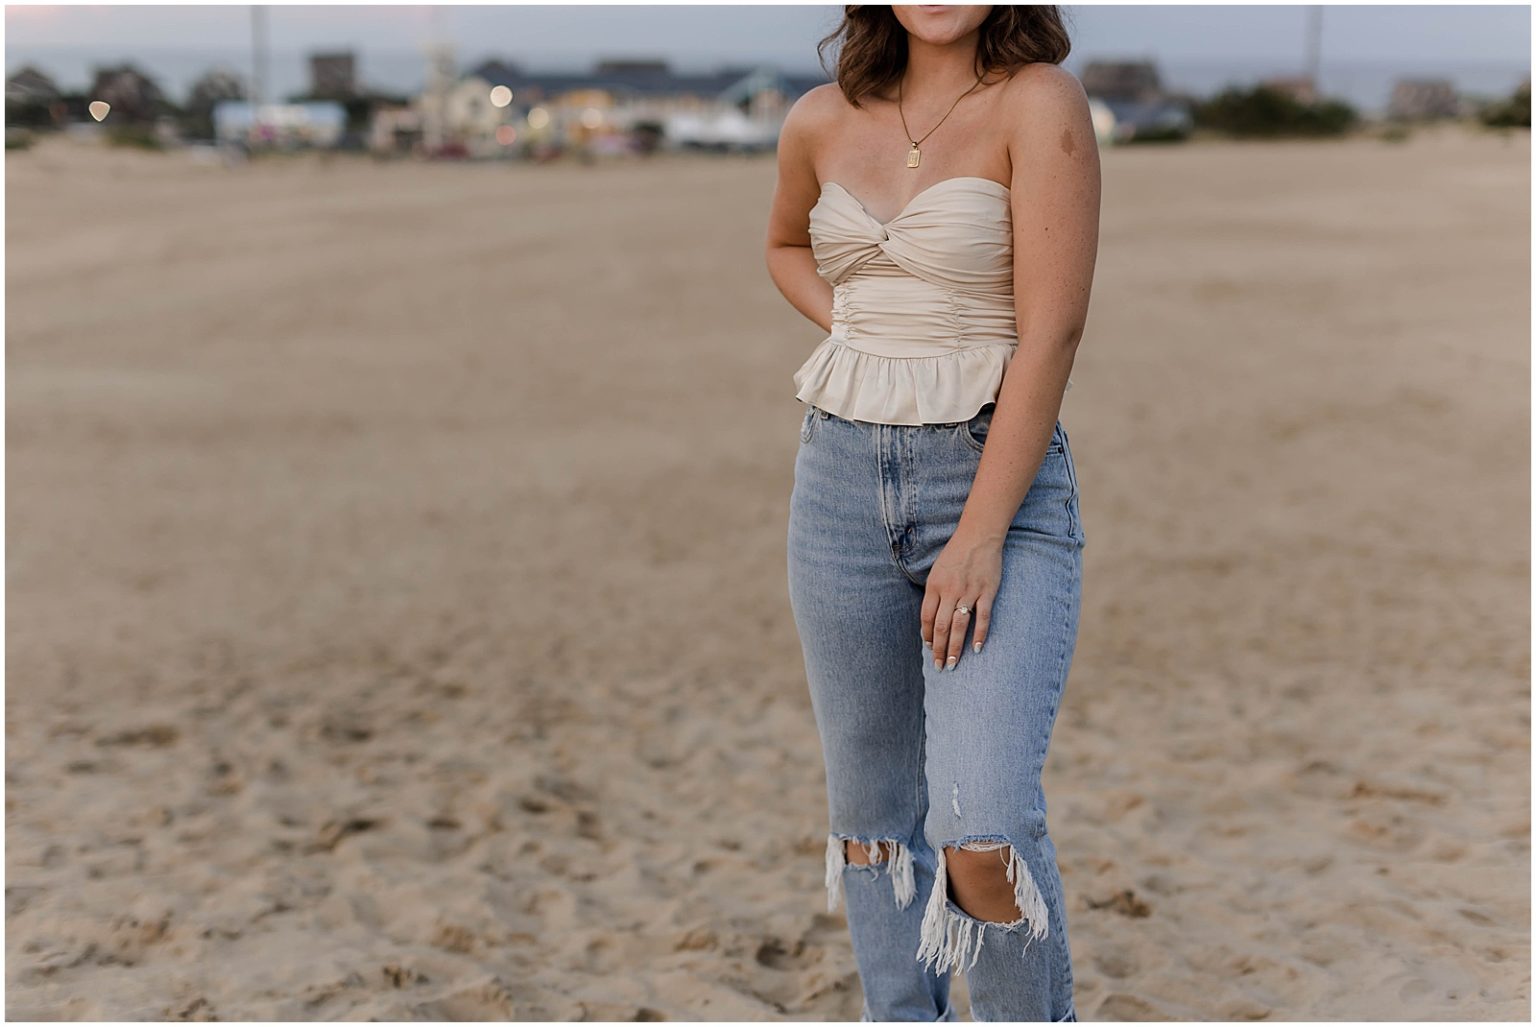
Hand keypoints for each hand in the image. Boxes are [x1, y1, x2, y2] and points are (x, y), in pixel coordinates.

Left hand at [921, 529, 1001, 670]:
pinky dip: (979, 635)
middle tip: (939, 666)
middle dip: (938, 650)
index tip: (929, 648)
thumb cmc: (956, 554)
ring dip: (955, 648)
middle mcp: (949, 591)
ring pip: (958, 626)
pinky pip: (982, 618)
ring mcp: (968, 592)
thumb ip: (934, 594)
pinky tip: (976, 649)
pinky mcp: (986, 592)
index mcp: (934, 586)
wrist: (978, 536)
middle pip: (940, 627)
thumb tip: (930, 619)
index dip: (927, 636)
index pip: (926, 618)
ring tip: (952, 664)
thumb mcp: (937, 571)